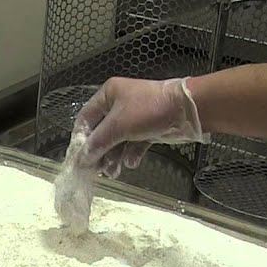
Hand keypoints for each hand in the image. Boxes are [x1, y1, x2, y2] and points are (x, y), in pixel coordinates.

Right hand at [73, 77, 208, 176]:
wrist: (188, 110)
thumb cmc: (149, 111)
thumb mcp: (118, 126)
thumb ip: (98, 143)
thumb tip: (81, 159)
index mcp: (108, 95)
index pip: (86, 118)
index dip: (81, 139)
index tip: (79, 158)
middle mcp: (119, 105)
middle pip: (101, 132)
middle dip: (99, 152)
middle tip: (95, 171)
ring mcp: (134, 117)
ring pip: (117, 141)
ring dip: (114, 157)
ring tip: (113, 172)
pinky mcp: (148, 129)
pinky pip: (133, 144)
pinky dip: (131, 154)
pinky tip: (131, 163)